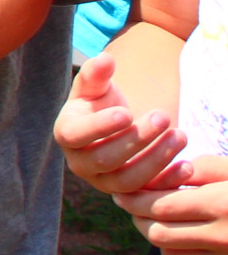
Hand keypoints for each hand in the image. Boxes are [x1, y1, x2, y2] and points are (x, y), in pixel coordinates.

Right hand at [58, 53, 190, 194]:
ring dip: (156, 160)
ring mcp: (104, 182)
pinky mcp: (129, 194)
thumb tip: (105, 59)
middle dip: (136, 140)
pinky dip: (168, 182)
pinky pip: (147, 194)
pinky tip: (187, 165)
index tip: (126, 112)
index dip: (100, 127)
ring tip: (180, 135)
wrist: (113, 127)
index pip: (76, 135)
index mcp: (66, 134)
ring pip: (128, 180)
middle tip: (163, 117)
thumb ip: (97, 73)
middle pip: (105, 159)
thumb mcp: (96, 86)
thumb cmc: (101, 104)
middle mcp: (80, 164)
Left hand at [118, 157, 227, 254]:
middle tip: (134, 210)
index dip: (134, 200)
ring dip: (162, 243)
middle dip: (140, 220)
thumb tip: (162, 175)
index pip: (158, 206)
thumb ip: (199, 168)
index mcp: (221, 205)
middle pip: (158, 234)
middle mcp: (225, 237)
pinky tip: (188, 252)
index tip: (124, 194)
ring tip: (163, 227)